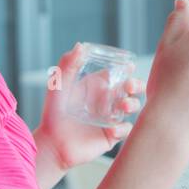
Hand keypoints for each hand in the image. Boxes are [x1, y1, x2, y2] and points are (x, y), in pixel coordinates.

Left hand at [36, 43, 145, 171]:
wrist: (52, 143)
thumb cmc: (53, 113)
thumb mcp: (59, 85)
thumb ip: (67, 64)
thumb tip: (80, 45)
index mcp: (97, 86)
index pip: (118, 73)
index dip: (127, 69)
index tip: (129, 66)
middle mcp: (107, 100)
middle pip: (131, 89)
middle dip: (136, 85)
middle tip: (130, 86)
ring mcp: (111, 117)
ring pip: (133, 107)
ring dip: (133, 104)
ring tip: (123, 106)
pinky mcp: (112, 135)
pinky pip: (126, 129)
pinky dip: (123, 128)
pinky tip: (111, 129)